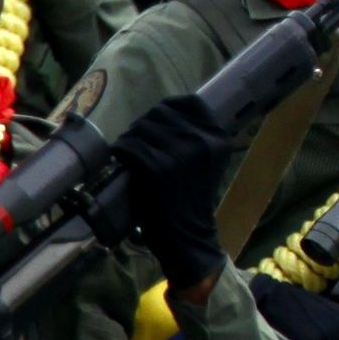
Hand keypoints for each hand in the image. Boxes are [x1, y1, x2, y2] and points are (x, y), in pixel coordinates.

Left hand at [113, 95, 231, 290]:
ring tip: (131, 155)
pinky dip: (120, 152)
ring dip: (130, 139)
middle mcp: (203, 142)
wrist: (188, 237)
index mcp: (218, 138)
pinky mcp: (157, 168)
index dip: (168, 107)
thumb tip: (163, 113)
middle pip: (160, 113)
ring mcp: (180, 154)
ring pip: (140, 128)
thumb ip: (195, 138)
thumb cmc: (192, 200)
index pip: (190, 102)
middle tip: (138, 144)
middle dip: (144, 126)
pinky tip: (122, 162)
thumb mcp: (206, 164)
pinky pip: (129, 147)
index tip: (157, 120)